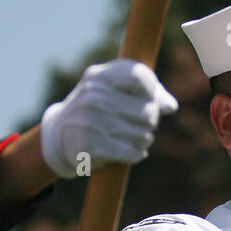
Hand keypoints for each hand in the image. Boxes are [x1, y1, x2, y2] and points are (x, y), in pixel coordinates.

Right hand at [39, 59, 178, 178]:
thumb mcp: (114, 90)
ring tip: (133, 138)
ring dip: (144, 139)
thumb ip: (147, 92)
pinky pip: (133, 152)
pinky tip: (131, 151)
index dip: (152, 90)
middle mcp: (95, 96)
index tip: (146, 97)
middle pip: (149, 111)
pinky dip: (137, 154)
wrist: (59, 135)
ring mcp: (92, 121)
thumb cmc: (97, 109)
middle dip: (151, 121)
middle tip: (141, 124)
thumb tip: (170, 106)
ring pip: (144, 135)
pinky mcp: (92, 146)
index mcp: (101, 76)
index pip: (140, 76)